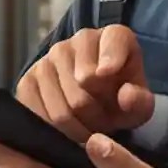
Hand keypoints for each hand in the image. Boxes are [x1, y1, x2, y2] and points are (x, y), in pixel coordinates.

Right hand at [17, 25, 154, 142]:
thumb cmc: (121, 98)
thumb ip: (139, 101)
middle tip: (104, 126)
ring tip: (88, 128)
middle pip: (83, 88)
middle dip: (97, 117)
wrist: (97, 100)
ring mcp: (50, 57)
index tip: (106, 75)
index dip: (110, 59)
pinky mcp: (28, 80)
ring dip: (77, 129)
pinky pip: (36, 113)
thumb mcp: (139, 105)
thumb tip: (125, 97)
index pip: (111, 43)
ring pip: (61, 108)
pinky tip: (66, 130)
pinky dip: (53, 131)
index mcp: (114, 36)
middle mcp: (80, 39)